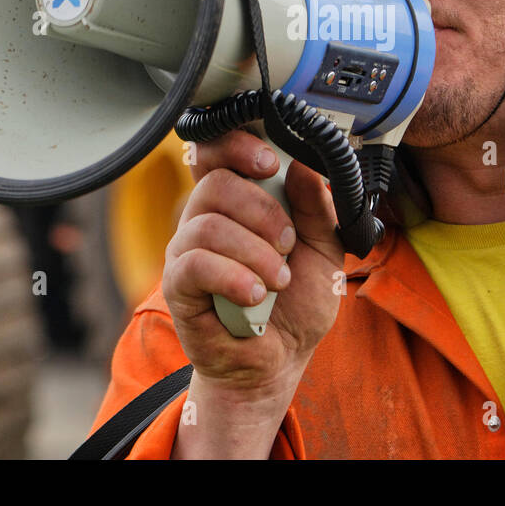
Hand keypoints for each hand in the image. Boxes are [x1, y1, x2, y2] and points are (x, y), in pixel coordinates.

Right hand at [164, 129, 342, 399]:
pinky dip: (234, 277)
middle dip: (261, 210)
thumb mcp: (325, 251)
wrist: (280, 360)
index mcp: (237, 202)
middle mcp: (204, 219)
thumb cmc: (297, 303)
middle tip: (287, 243)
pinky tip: (255, 296)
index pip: (216, 152)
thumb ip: (318, 209)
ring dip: (256, 253)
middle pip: (216, 183)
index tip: (270, 163)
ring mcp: (187, 251)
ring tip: (279, 281)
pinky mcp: (179, 286)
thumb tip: (305, 166)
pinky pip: (196, 264)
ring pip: (208, 225)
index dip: (236, 145)